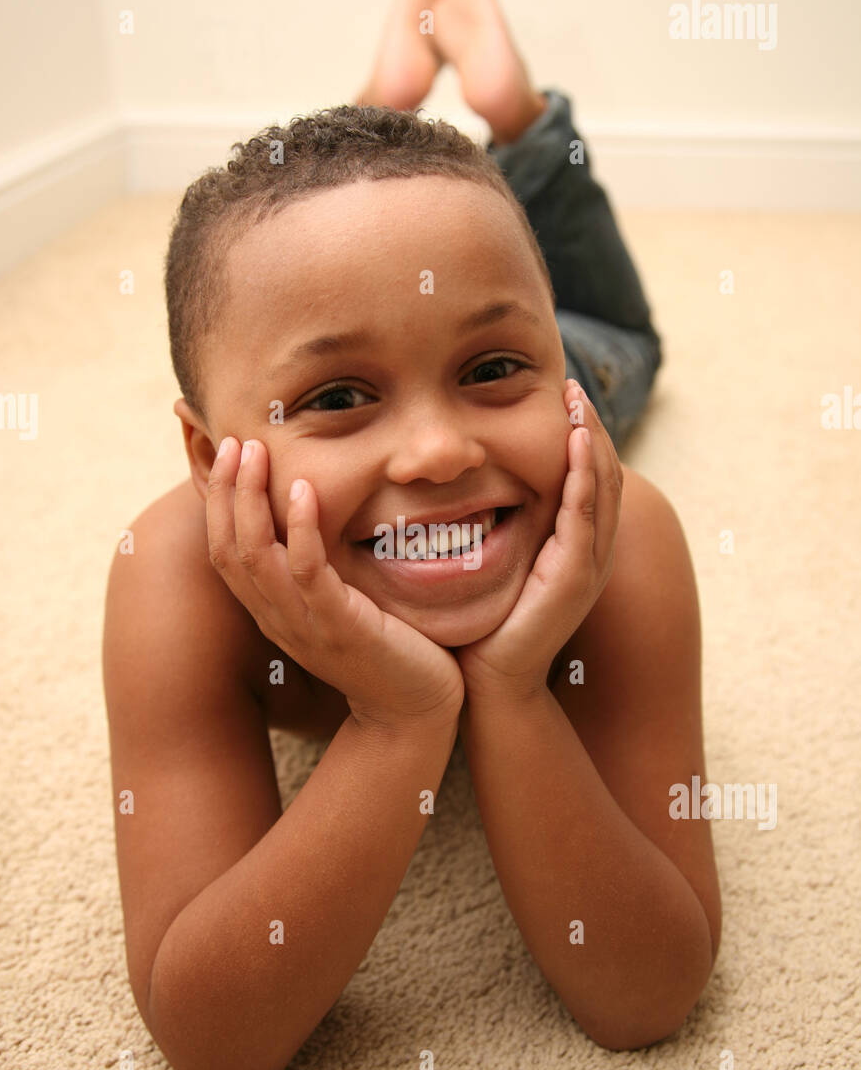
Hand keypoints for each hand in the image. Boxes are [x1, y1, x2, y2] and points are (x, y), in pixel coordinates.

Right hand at [206, 437, 464, 731]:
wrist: (413, 713)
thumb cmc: (387, 652)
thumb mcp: (341, 606)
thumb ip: (321, 571)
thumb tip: (318, 520)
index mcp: (273, 612)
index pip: (225, 551)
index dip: (219, 501)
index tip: (229, 453)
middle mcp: (278, 619)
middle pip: (228, 547)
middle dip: (226, 490)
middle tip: (234, 441)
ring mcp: (305, 625)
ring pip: (256, 554)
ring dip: (251, 498)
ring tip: (256, 451)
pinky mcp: (340, 627)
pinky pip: (307, 572)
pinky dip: (302, 527)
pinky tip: (306, 490)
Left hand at [455, 380, 622, 700]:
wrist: (490, 685)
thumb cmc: (483, 626)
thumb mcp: (492, 562)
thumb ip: (492, 526)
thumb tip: (466, 488)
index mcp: (573, 546)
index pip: (586, 477)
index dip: (579, 434)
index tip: (560, 395)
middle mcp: (589, 552)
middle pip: (603, 474)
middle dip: (590, 426)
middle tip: (572, 384)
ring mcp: (587, 565)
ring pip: (601, 489)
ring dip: (592, 441)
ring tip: (577, 401)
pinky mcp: (574, 577)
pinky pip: (585, 516)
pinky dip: (584, 477)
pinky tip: (575, 443)